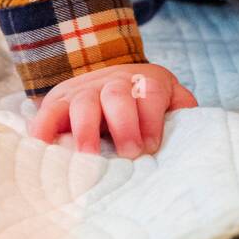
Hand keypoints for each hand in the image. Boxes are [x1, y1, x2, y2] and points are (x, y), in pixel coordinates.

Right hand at [28, 62, 197, 157]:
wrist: (109, 80)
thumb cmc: (145, 103)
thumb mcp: (169, 100)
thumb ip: (183, 112)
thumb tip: (195, 134)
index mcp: (144, 82)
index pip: (151, 93)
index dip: (152, 120)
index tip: (152, 147)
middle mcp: (112, 82)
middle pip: (117, 95)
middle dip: (123, 124)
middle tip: (130, 154)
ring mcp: (82, 91)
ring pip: (82, 103)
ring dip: (85, 131)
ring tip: (88, 158)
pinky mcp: (57, 103)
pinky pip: (47, 113)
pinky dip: (43, 130)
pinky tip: (42, 149)